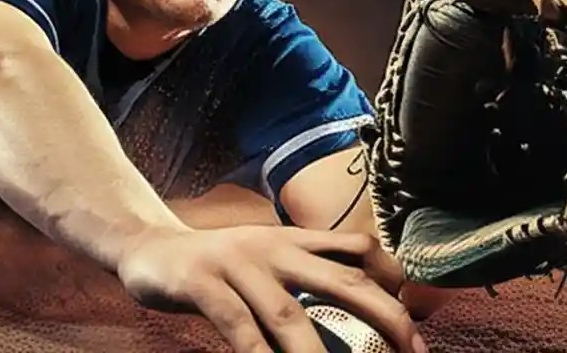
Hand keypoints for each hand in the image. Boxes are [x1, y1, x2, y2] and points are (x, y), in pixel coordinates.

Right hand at [116, 225, 425, 352]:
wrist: (146, 248)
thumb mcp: (263, 260)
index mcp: (291, 240)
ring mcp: (236, 264)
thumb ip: (302, 277)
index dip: (396, 281)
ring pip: (290, 315)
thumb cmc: (214, 265)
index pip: (357, 249)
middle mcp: (272, 247)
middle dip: (385, 319)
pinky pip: (238, 327)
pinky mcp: (201, 282)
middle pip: (342, 279)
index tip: (419, 326)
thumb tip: (355, 312)